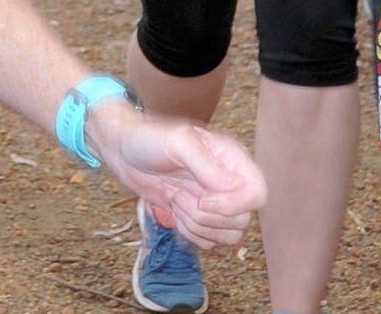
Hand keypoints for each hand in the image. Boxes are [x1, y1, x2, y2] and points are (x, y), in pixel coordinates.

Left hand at [90, 101, 265, 249]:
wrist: (123, 150)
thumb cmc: (149, 139)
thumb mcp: (178, 142)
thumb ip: (206, 164)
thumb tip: (234, 187)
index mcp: (232, 159)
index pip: (257, 193)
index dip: (234, 205)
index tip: (203, 200)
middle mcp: (229, 181)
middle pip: (242, 219)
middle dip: (207, 217)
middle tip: (180, 196)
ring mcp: (215, 201)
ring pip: (228, 235)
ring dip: (197, 226)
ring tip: (176, 201)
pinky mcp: (199, 216)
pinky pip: (209, 241)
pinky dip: (189, 233)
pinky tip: (173, 210)